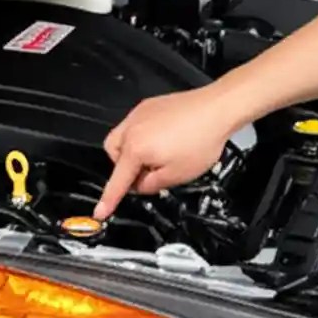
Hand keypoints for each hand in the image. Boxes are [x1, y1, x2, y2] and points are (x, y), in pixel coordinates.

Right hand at [94, 86, 239, 220]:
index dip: (108, 200)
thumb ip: (151, 185)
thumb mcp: (176, 176)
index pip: (117, 182)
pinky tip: (164, 140)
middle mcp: (132, 129)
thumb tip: (140, 185)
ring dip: (131, 152)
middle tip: (145, 175)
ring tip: (156, 157)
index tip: (100, 211)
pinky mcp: (149, 106)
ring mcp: (139, 114)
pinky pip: (135, 125)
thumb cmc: (202, 139)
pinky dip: (142, 137)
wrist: (218, 109)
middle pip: (113, 156)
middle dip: (123, 168)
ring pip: (121, 138)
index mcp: (136, 149)